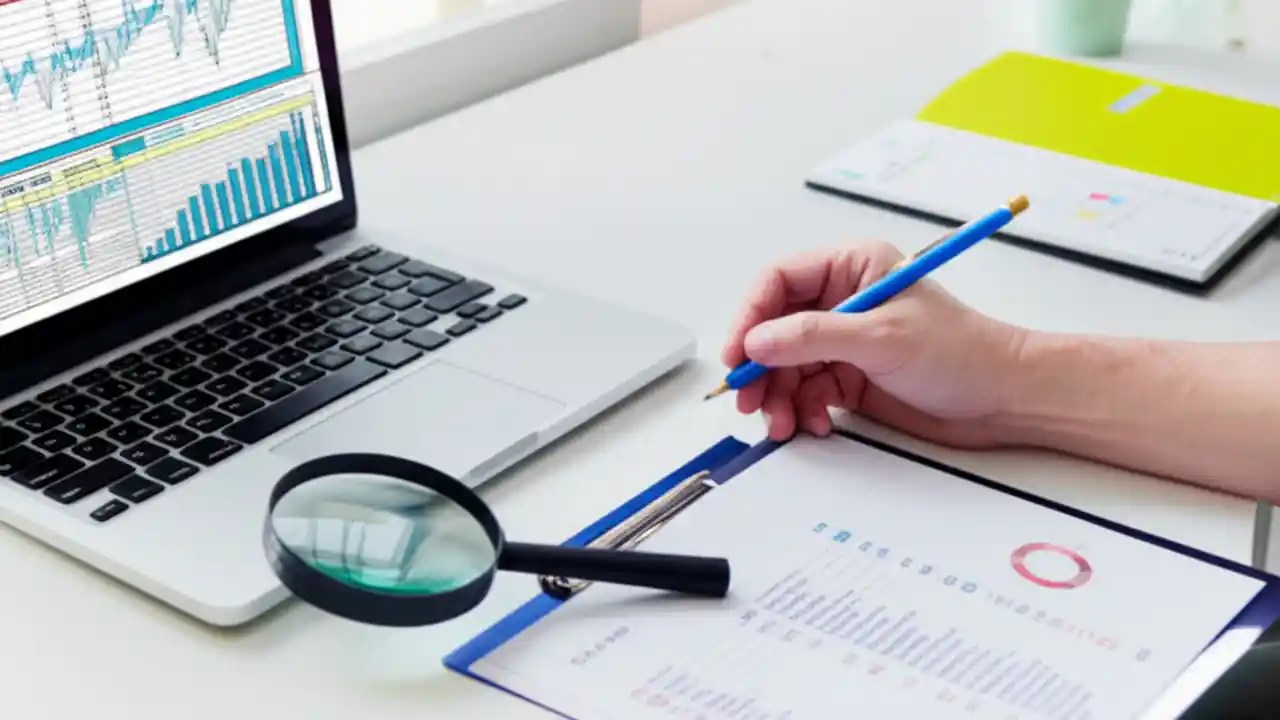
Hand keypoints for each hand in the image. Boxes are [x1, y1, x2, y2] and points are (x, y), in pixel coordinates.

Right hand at [721, 240, 1028, 445]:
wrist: (1002, 399)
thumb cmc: (960, 353)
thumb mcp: (881, 338)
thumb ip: (813, 337)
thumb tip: (757, 342)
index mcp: (851, 268)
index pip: (779, 281)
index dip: (750, 316)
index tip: (738, 355)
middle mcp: (842, 300)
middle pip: (774, 328)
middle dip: (760, 367)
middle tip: (749, 399)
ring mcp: (844, 340)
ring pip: (785, 366)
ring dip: (777, 396)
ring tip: (781, 424)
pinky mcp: (849, 376)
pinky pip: (805, 391)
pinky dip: (801, 410)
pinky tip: (815, 423)